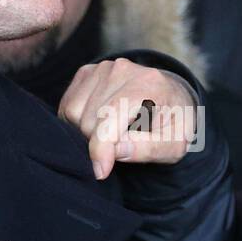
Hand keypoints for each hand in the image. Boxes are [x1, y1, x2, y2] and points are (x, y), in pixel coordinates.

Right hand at [59, 59, 198, 179]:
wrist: (171, 97)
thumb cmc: (173, 123)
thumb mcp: (175, 144)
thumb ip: (149, 149)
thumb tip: (117, 150)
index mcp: (148, 85)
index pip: (111, 115)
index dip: (102, 147)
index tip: (100, 172)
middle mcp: (122, 70)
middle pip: (90, 120)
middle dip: (99, 144)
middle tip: (121, 147)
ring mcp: (102, 68)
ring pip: (73, 112)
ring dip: (85, 133)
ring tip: (113, 135)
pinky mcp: (87, 72)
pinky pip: (67, 105)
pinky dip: (76, 123)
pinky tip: (99, 125)